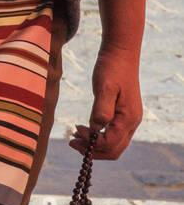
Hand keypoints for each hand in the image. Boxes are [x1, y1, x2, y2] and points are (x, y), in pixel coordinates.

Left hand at [69, 45, 141, 160]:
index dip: (92, 143)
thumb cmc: (112, 67)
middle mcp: (132, 123)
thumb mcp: (104, 87)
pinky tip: (86, 129)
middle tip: (72, 142)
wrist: (121, 53)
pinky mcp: (124, 115)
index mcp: (129, 118)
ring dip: (95, 146)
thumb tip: (96, 129)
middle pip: (114, 150)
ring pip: (114, 145)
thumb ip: (101, 110)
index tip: (75, 131)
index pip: (111, 143)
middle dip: (93, 151)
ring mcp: (129, 120)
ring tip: (75, 137)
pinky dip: (99, 137)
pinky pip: (114, 135)